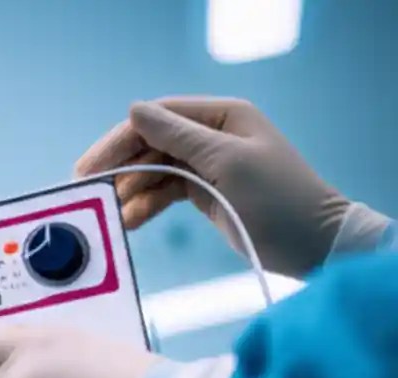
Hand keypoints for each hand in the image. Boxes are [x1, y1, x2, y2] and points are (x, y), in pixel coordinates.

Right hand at [75, 96, 349, 277]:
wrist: (313, 245)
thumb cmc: (277, 199)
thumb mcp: (225, 162)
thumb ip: (177, 136)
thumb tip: (133, 110)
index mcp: (222, 117)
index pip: (158, 116)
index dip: (120, 138)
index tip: (90, 165)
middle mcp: (212, 135)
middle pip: (151, 142)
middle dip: (119, 166)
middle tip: (85, 188)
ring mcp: (208, 164)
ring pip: (154, 169)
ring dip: (131, 190)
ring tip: (111, 215)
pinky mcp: (206, 192)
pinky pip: (164, 192)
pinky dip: (146, 205)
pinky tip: (130, 221)